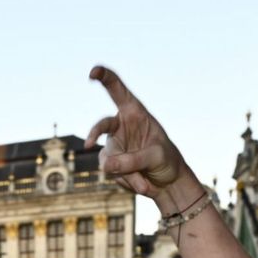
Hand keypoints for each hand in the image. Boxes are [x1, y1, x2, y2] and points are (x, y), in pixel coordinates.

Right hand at [84, 66, 198, 210]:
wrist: (168, 183)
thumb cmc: (167, 160)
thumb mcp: (156, 156)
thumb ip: (132, 160)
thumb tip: (104, 165)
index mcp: (135, 112)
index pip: (117, 90)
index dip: (105, 78)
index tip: (93, 72)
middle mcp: (120, 126)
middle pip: (101, 126)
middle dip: (94, 133)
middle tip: (89, 144)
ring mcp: (113, 145)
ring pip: (108, 159)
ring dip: (126, 173)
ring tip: (144, 183)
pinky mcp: (110, 163)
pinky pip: (112, 173)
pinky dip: (128, 181)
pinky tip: (143, 184)